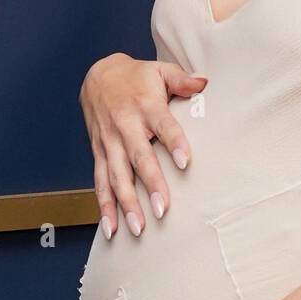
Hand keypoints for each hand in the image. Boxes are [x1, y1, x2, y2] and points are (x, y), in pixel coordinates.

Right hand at [78, 53, 207, 239]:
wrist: (96, 76)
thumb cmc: (136, 77)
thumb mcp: (160, 70)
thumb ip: (182, 79)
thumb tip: (204, 82)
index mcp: (145, 106)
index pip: (163, 125)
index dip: (174, 142)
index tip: (186, 162)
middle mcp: (125, 126)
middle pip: (138, 158)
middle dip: (150, 185)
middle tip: (163, 210)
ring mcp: (109, 142)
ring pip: (116, 176)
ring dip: (125, 204)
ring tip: (137, 228)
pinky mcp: (99, 153)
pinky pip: (99, 182)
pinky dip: (104, 206)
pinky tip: (111, 228)